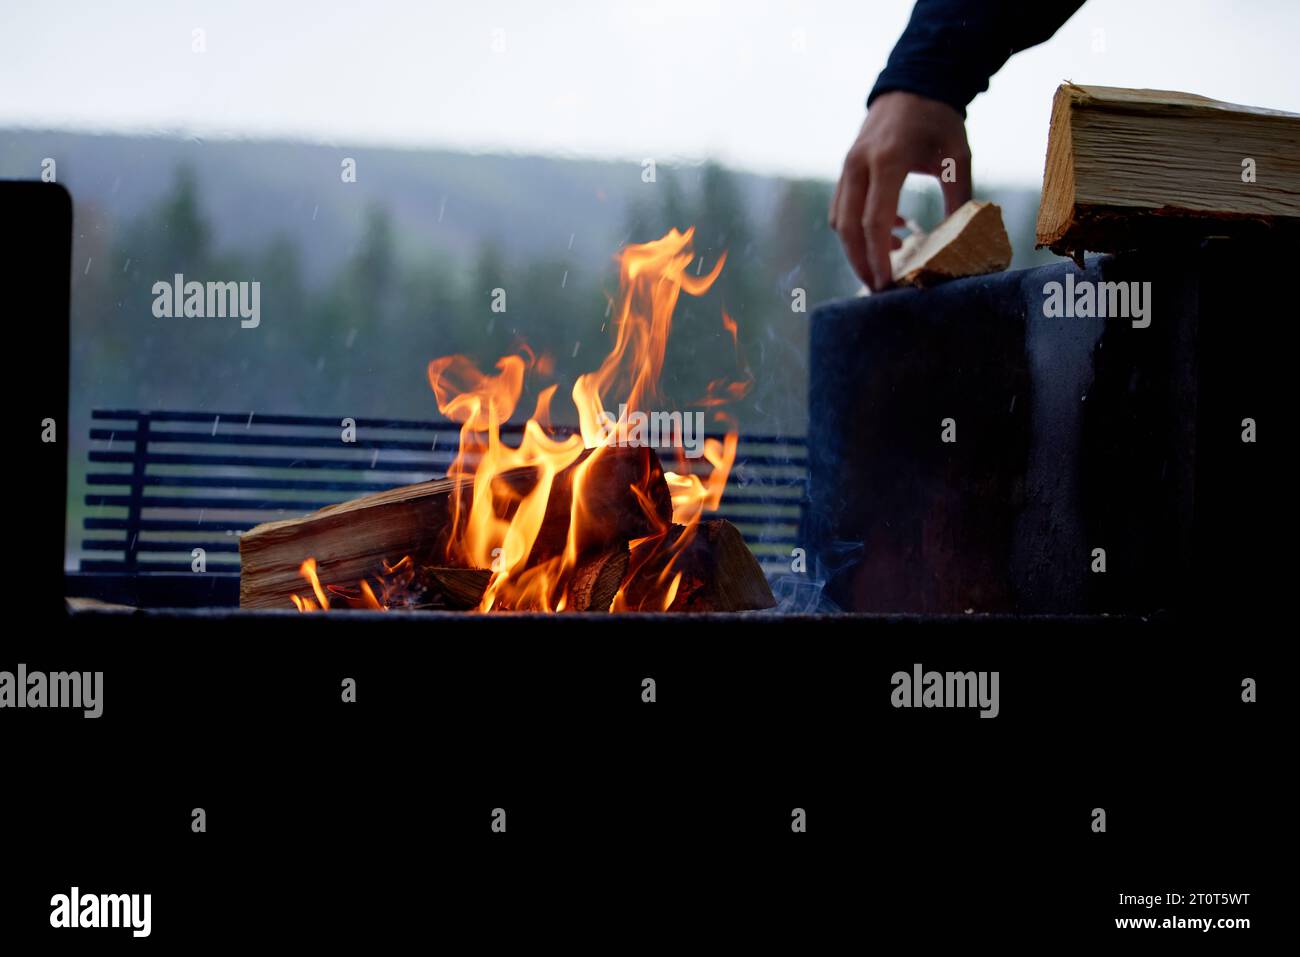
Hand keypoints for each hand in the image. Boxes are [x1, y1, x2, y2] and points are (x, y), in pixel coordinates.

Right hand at [830, 91, 971, 289]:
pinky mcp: (846, 171)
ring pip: (839, 221)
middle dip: (861, 263)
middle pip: (848, 228)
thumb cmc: (939, 121)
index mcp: (887, 160)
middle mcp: (859, 164)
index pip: (874, 220)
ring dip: (858, 248)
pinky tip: (889, 231)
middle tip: (881, 287)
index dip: (878, 256)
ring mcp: (847, 167)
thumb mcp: (958, 158)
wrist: (912, 86)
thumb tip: (960, 244)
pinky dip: (858, 229)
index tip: (888, 282)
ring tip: (890, 260)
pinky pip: (842, 209)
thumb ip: (957, 200)